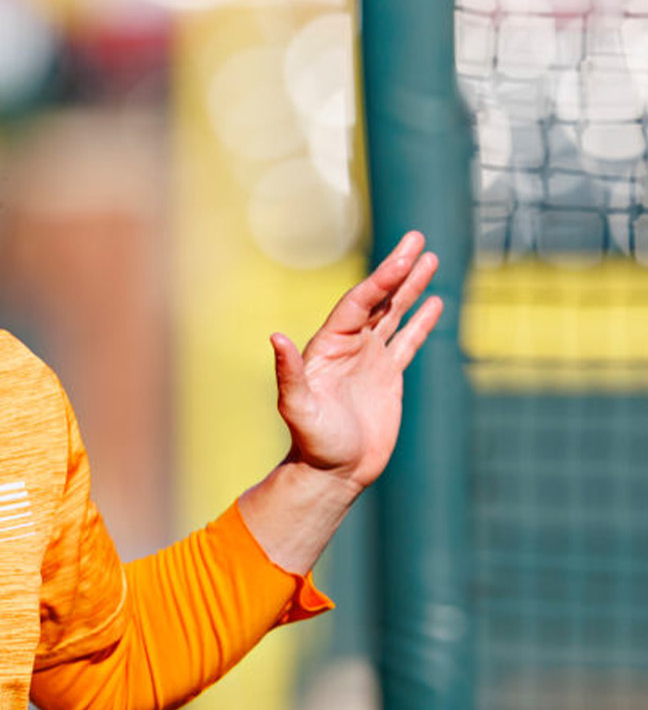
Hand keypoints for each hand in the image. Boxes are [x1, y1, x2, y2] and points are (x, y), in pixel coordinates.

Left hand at [270, 231, 441, 490]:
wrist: (333, 471)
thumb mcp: (297, 407)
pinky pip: (407, 341)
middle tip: (417, 238)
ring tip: (431, 257)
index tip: (404, 258)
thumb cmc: (312, 441)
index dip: (381, 280)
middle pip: (377, 299)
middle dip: (398, 270)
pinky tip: (435, 302)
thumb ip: (289, 373)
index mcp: (328, 346)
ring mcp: (369, 359)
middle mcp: (348, 346)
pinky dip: (421, 321)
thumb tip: (275, 337)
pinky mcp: (388, 377)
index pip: (358, 303)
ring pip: (394, 314)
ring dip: (411, 288)